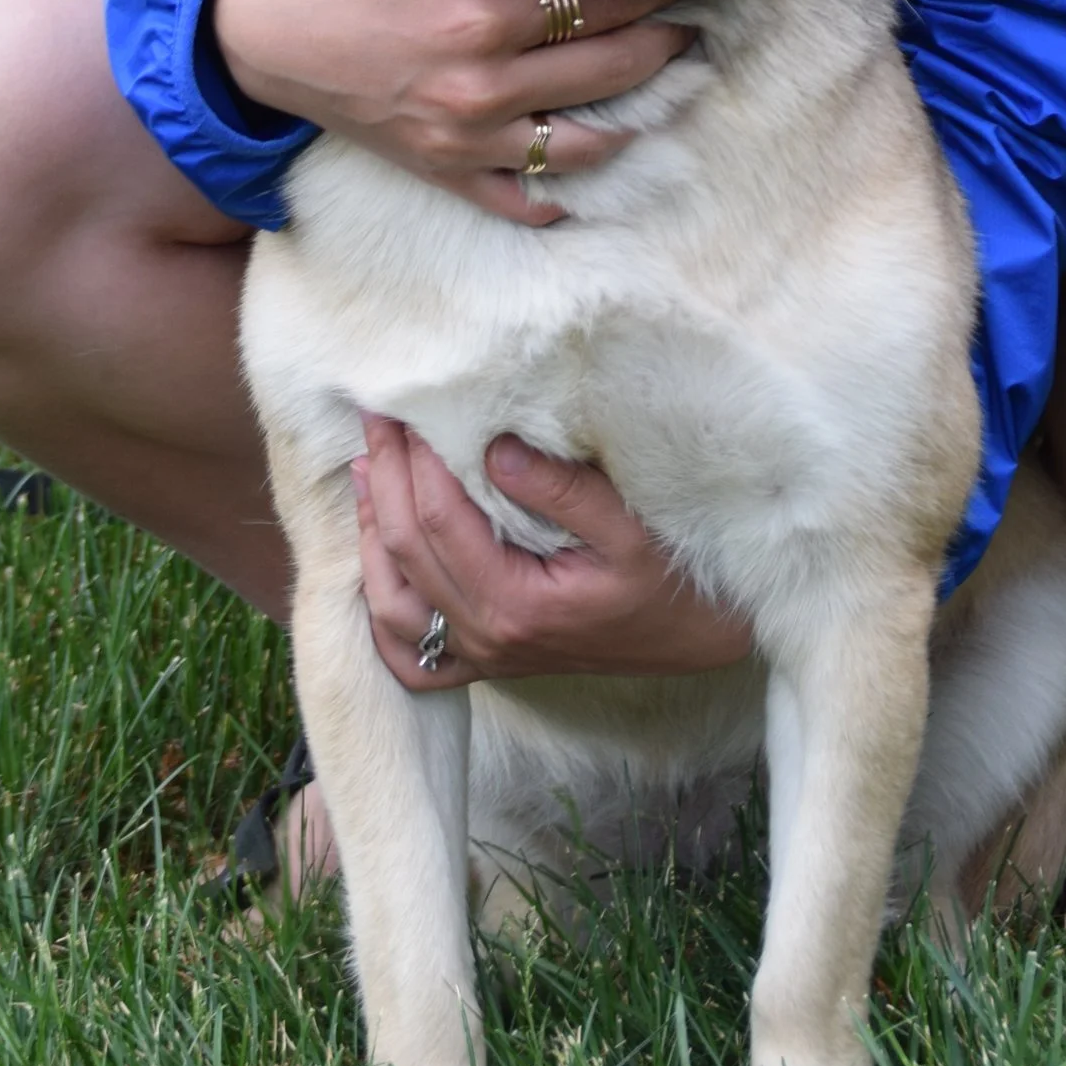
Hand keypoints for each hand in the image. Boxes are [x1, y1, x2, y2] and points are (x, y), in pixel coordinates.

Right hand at [212, 0, 692, 225]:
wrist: (267, 33)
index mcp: (482, 14)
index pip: (598, 3)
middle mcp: (483, 84)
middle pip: (607, 69)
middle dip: (661, 47)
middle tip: (692, 30)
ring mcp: (466, 138)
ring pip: (582, 143)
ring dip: (636, 118)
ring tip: (664, 93)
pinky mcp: (444, 172)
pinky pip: (521, 199)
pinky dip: (561, 195)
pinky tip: (592, 171)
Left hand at [352, 416, 753, 688]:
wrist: (699, 639)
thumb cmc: (672, 581)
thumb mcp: (630, 527)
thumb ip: (561, 489)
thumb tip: (494, 447)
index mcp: (516, 604)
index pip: (438, 521)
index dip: (416, 459)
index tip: (409, 405)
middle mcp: (487, 637)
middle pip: (404, 550)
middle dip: (386, 476)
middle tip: (378, 416)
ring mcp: (483, 655)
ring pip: (392, 602)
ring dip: (370, 533)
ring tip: (366, 470)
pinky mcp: (489, 661)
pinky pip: (411, 654)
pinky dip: (382, 609)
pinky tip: (376, 562)